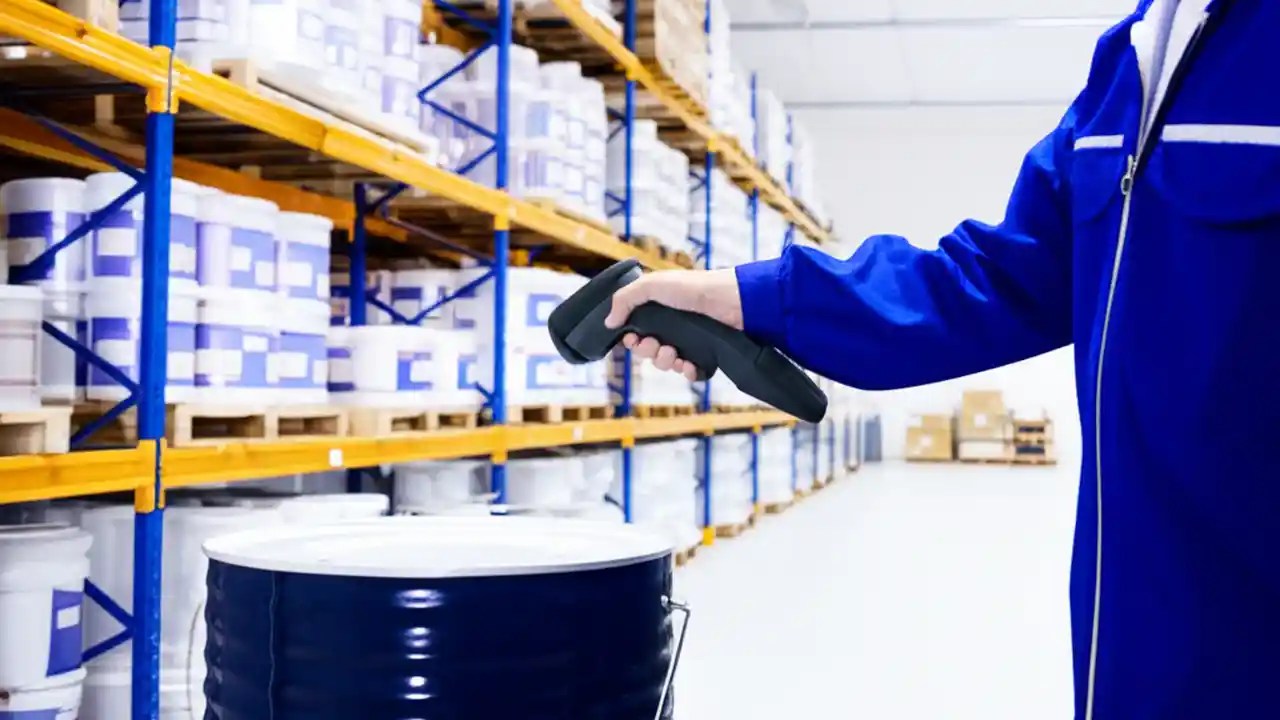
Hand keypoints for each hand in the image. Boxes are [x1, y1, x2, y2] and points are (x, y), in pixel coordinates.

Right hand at [604, 269, 742, 381]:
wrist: (730, 300)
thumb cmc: (692, 288)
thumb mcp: (652, 285)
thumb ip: (625, 300)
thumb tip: (608, 322)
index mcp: (657, 311)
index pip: (636, 333)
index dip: (631, 340)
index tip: (633, 338)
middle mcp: (671, 327)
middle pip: (648, 351)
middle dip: (648, 352)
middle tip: (655, 344)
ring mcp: (688, 342)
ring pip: (666, 364)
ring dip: (665, 362)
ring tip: (674, 352)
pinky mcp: (704, 354)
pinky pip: (689, 372)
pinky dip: (687, 371)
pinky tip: (688, 365)